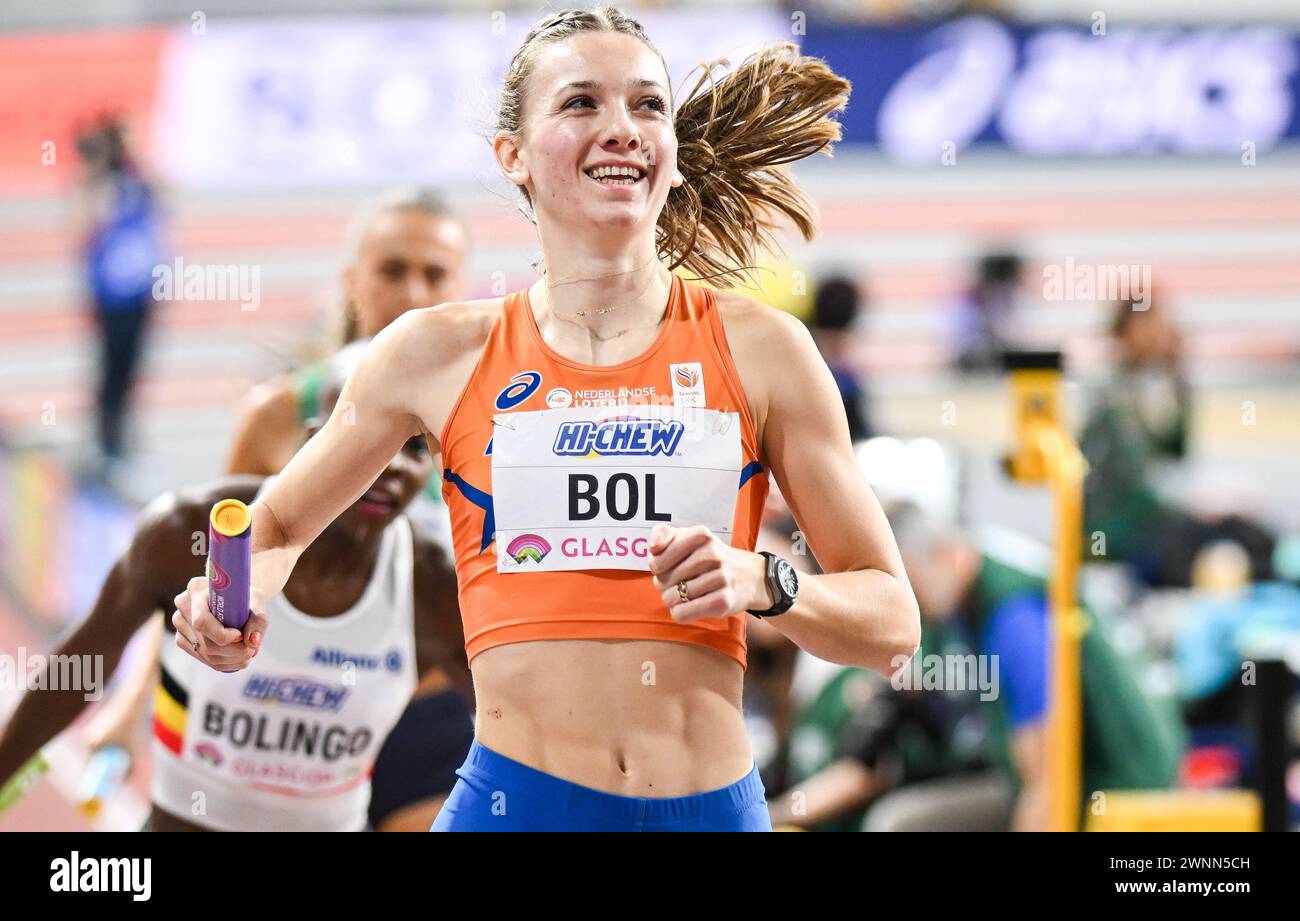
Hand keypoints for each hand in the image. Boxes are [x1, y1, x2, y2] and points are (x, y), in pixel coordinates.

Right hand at [171, 577, 268, 671]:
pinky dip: (224, 662)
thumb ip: (258, 620)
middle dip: (232, 651)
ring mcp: (180, 623)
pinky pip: (202, 658)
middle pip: (204, 642)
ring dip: (230, 659)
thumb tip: (253, 642)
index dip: (222, 635)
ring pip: (204, 653)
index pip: (201, 621)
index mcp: (197, 588)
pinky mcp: (182, 638)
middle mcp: (183, 605)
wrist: (235, 598)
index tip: (241, 635)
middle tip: (251, 649)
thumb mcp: (257, 600)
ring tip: (248, 652)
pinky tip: (237, 657)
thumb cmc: (245, 596)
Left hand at [648, 524, 772, 623]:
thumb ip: (664, 534)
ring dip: (673, 600)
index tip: (667, 566)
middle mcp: (711, 554)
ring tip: (687, 594)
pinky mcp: (724, 601)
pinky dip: (681, 613)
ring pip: (671, 598)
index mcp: (701, 536)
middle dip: (665, 584)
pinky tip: (690, 606)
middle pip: (662, 579)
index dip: (656, 565)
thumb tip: (653, 548)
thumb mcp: (690, 538)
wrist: (752, 577)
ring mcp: (720, 578)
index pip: (657, 556)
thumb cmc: (712, 559)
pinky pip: (683, 613)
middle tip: (680, 581)